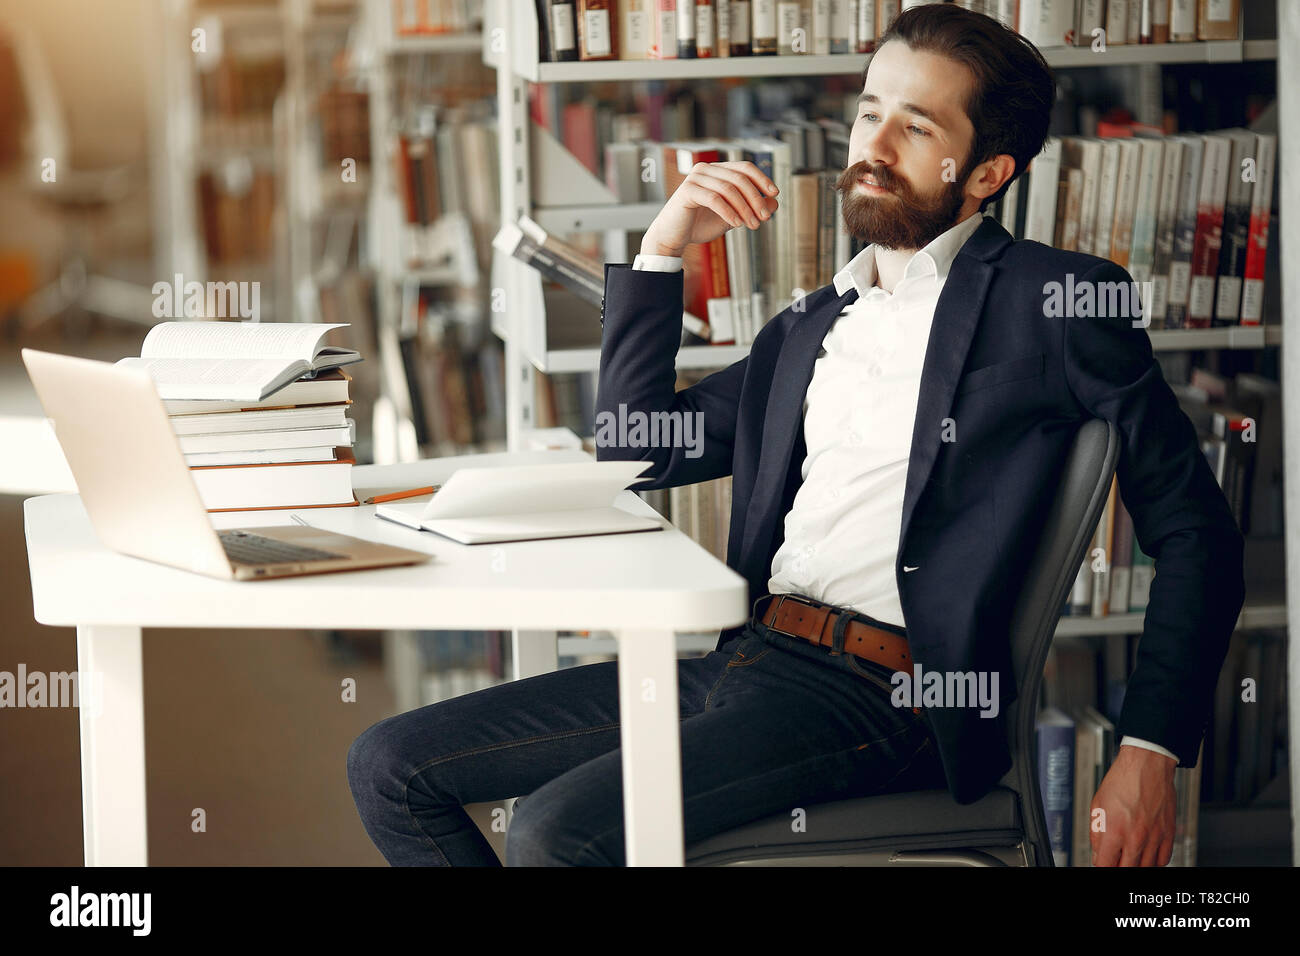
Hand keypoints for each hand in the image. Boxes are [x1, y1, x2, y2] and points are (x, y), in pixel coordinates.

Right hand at [641, 161, 778, 256]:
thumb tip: (775, 202)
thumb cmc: (700, 225)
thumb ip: (752, 208)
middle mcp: (705, 169)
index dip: (761, 178)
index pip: (744, 167)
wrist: (673, 237)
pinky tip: (737, 224)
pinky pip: (714, 199)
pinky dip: (729, 212)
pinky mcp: (687, 191)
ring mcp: (695, 178)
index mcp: (716, 171)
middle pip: (739, 178)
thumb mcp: (733, 216)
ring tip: (753, 225)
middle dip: (756, 199)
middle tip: (765, 218)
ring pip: (729, 189)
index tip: (775, 193)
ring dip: (745, 208)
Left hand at [1087, 744, 1176, 865]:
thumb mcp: (1097, 805)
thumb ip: (1096, 833)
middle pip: (1127, 869)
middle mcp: (1136, 837)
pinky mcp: (1168, 833)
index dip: (1102, 865)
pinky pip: (1164, 859)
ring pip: (1147, 867)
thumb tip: (1098, 853)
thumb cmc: (1122, 781)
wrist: (1147, 765)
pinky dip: (1155, 862)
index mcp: (1115, 830)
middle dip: (1118, 866)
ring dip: (1136, 865)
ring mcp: (1154, 837)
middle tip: (1116, 859)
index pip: (1106, 864)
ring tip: (1130, 857)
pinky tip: (1146, 855)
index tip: (1102, 861)